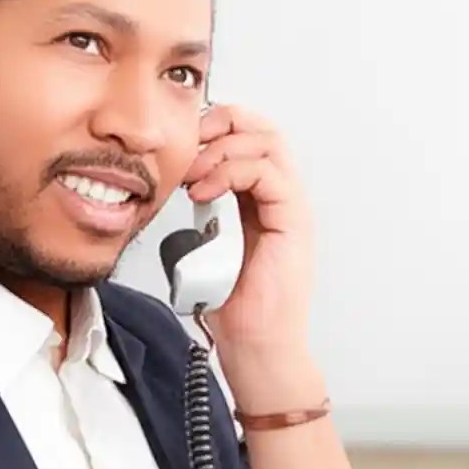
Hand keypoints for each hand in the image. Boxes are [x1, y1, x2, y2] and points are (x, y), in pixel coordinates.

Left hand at [180, 104, 314, 358]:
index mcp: (261, 197)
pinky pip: (269, 173)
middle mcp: (281, 195)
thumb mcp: (206, 242)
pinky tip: (205, 191)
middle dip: (221, 124)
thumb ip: (202, 208)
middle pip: (262, 127)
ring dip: (223, 147)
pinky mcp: (294, 220)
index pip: (248, 135)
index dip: (215, 127)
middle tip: (188, 144)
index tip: (182, 142)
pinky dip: (232, 172)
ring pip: (268, 141)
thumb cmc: (234, 304)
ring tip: (193, 172)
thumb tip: (174, 185)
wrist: (254, 345)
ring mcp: (291, 206)